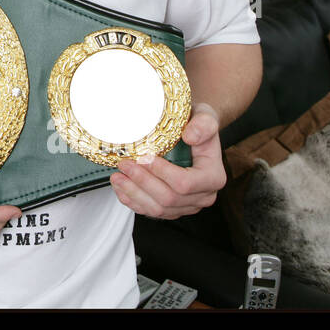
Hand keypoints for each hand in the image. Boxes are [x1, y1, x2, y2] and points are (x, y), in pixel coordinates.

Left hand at [109, 103, 225, 219]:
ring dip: (134, 194)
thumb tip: (190, 136)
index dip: (161, 173)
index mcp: (213, 177)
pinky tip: (121, 189)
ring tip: (116, 177)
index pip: (184, 183)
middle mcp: (204, 196)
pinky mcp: (174, 209)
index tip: (142, 158)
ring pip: (159, 209)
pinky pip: (152, 212)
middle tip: (123, 165)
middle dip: (142, 182)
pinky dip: (134, 202)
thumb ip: (203, 125)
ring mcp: (188, 205)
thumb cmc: (199, 125)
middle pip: (169, 199)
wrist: (195, 134)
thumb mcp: (206, 117)